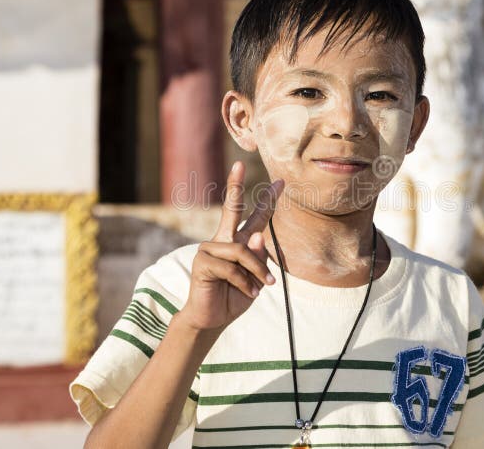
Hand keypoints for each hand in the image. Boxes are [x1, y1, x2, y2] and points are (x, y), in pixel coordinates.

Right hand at [180, 161, 283, 330]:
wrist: (213, 318)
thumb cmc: (235, 297)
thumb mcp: (256, 278)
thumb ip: (258, 258)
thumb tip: (257, 236)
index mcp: (240, 242)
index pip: (256, 217)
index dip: (268, 201)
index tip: (280, 182)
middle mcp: (224, 240)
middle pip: (230, 208)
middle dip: (235, 185)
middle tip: (239, 164)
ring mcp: (210, 248)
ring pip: (242, 250)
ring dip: (256, 271)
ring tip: (261, 288)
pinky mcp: (202, 261)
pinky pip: (230, 267)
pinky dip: (243, 281)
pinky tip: (247, 292)